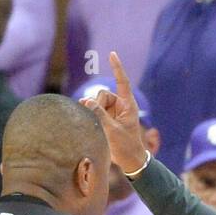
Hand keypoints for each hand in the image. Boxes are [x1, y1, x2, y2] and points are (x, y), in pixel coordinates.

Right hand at [78, 52, 149, 174]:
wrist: (130, 161)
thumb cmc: (126, 146)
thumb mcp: (112, 130)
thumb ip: (99, 115)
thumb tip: (85, 101)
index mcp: (128, 105)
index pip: (122, 82)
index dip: (117, 68)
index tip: (112, 54)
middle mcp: (120, 105)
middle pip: (102, 95)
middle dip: (97, 105)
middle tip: (99, 121)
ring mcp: (113, 112)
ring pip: (96, 103)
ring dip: (93, 111)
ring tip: (97, 126)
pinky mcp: (107, 119)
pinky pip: (94, 110)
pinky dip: (90, 114)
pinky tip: (87, 119)